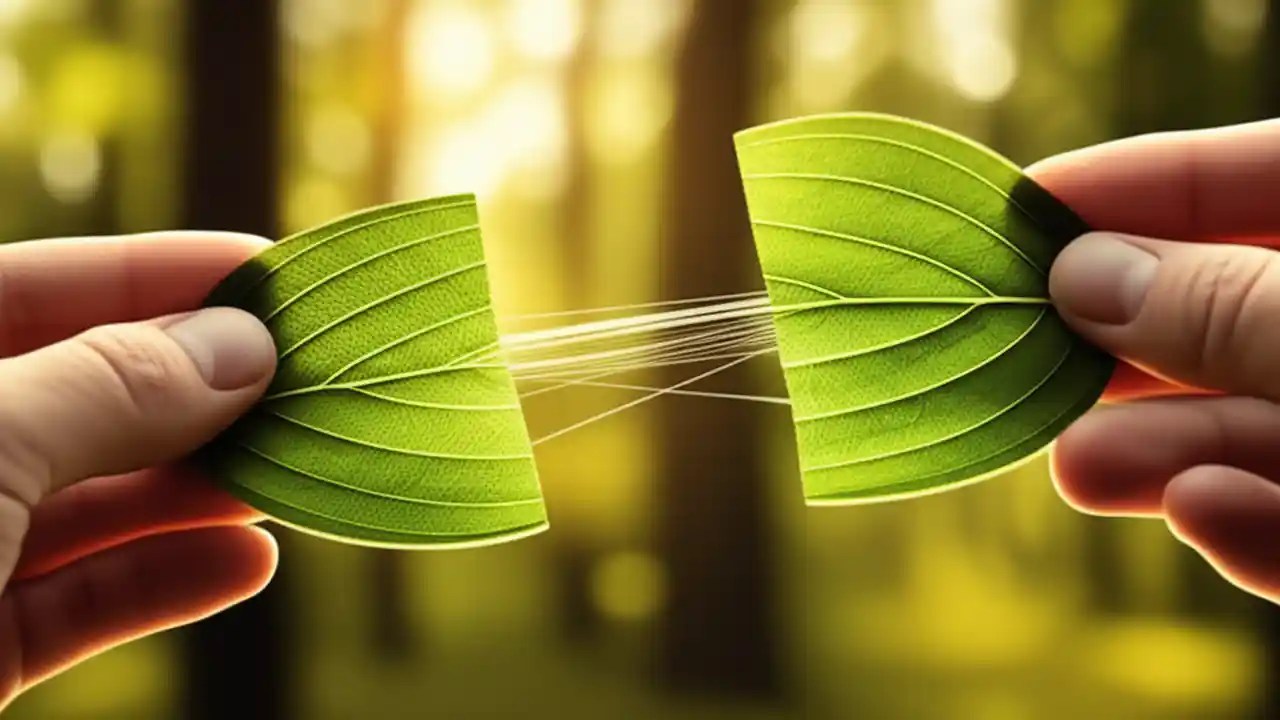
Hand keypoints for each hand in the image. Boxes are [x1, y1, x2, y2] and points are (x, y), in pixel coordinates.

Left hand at [0, 232, 277, 707]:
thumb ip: (105, 391)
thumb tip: (239, 341)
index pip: (30, 287)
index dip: (154, 273)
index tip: (270, 273)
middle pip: (73, 397)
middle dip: (195, 392)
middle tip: (310, 384)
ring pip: (82, 504)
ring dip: (196, 491)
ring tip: (295, 472)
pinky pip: (72, 604)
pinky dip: (160, 584)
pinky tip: (242, 562)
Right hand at [1032, 119, 1279, 602]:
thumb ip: (1231, 308)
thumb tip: (1083, 275)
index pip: (1259, 178)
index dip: (1138, 185)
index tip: (1020, 208)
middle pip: (1232, 310)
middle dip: (1123, 340)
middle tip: (1013, 345)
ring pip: (1258, 430)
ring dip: (1165, 451)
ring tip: (1078, 469)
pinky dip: (1255, 529)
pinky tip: (1204, 513)